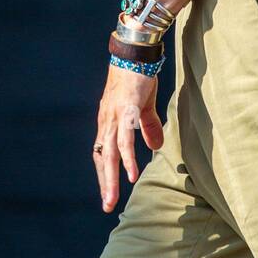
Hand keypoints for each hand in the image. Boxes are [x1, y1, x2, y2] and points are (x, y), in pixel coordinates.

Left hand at [94, 63, 163, 211]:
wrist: (136, 51)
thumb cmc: (138, 77)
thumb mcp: (143, 107)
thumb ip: (148, 127)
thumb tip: (156, 146)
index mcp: (108, 121)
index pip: (101, 153)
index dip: (104, 173)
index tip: (108, 193)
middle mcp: (107, 121)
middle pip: (101, 157)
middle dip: (105, 183)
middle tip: (108, 206)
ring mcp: (115, 116)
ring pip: (109, 153)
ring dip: (111, 178)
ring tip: (113, 198)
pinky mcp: (127, 110)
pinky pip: (126, 139)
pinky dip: (127, 158)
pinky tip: (131, 173)